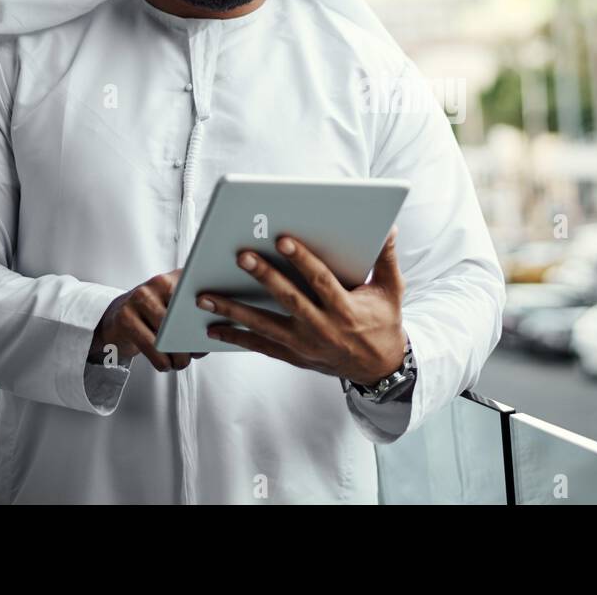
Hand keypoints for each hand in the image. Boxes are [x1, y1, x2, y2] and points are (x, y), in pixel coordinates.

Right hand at [91, 269, 207, 371]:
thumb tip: (217, 333)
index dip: (208, 316)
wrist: (118, 315)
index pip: (200, 293)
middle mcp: (158, 282)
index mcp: (177, 277)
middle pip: (182, 315)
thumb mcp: (177, 306)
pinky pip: (149, 344)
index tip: (213, 332)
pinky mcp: (124, 317)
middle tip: (196, 354)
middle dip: (191, 339)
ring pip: (165, 332)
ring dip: (177, 354)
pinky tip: (165, 364)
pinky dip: (161, 360)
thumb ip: (197, 312)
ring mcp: (139, 298)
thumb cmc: (157, 314)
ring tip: (181, 363)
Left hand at [196, 227, 405, 385]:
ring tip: (204, 296)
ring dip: (233, 310)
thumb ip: (386, 258)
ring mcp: (305, 345)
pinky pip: (261, 346)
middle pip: (289, 299)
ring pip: (265, 325)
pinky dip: (236, 336)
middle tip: (240, 256)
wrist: (379, 368)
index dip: (303, 260)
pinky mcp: (294, 356)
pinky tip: (212, 326)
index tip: (283, 239)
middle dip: (264, 276)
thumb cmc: (383, 321)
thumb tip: (389, 227)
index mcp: (347, 310)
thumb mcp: (392, 290)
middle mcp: (323, 329)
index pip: (322, 281)